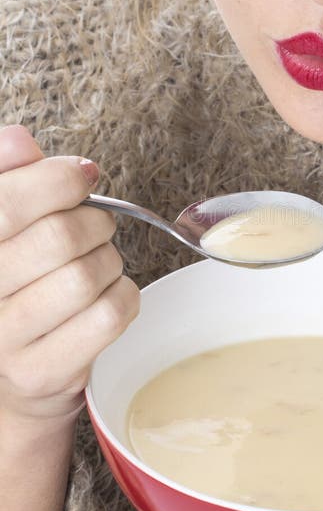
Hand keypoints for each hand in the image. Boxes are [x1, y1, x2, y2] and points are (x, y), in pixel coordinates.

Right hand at [0, 124, 139, 422]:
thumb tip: (17, 140)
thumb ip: (9, 178)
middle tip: (95, 227)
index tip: (83, 176)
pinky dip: (123, 295)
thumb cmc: (17, 282)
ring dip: (109, 261)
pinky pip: (109, 315)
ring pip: (87, 277)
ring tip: (98, 265)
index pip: (8, 204)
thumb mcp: (5, 223)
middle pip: (59, 237)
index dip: (57, 180)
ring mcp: (5, 340)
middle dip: (93, 222)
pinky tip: (107, 295)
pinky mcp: (42, 371)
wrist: (15, 368)